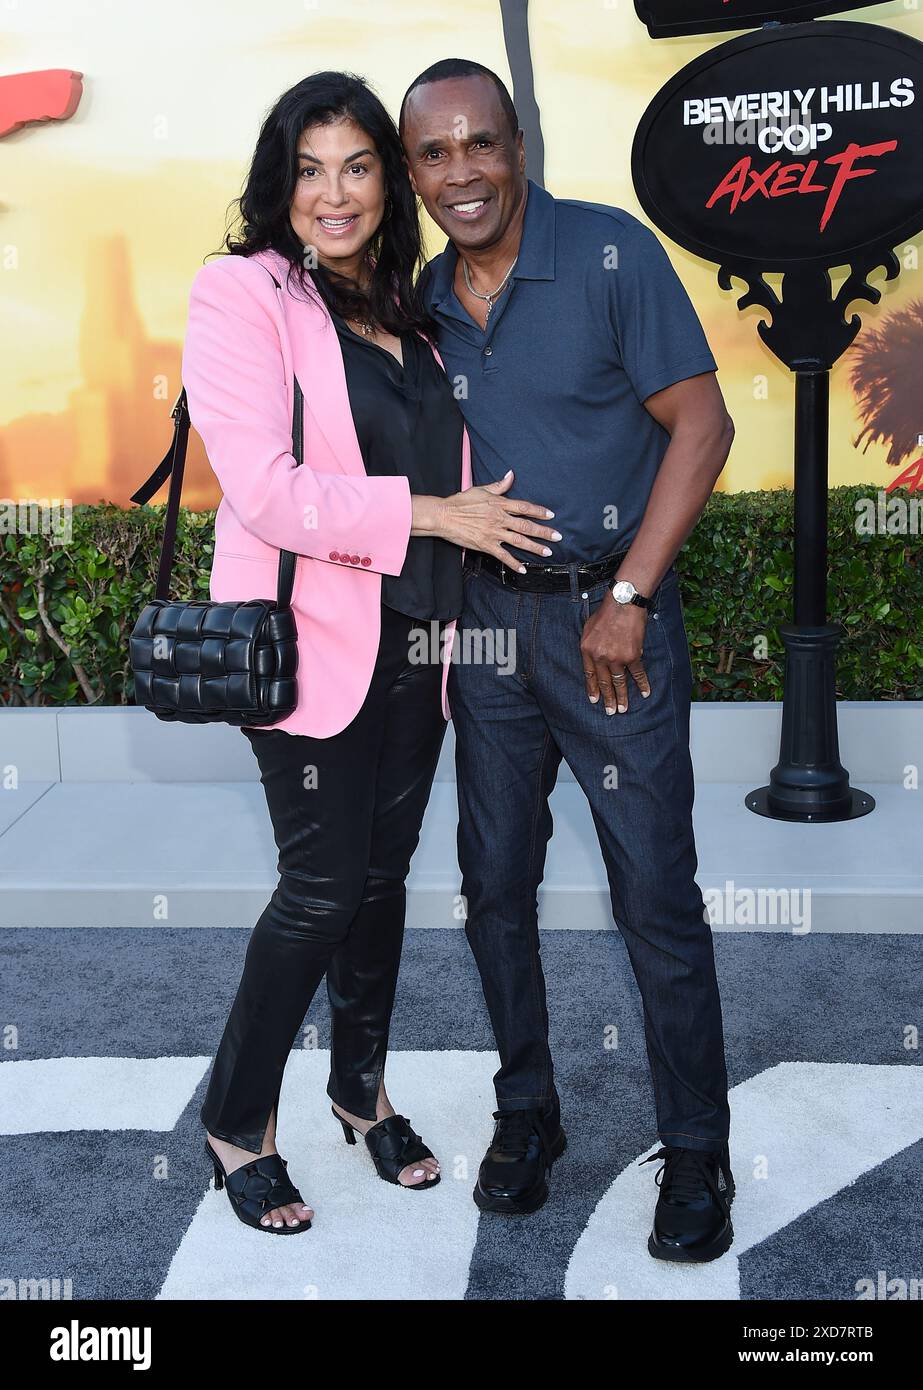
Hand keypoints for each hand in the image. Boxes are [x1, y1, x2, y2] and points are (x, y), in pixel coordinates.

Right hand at [412, 470, 560, 572]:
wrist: (443, 516)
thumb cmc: (460, 502)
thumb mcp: (481, 490)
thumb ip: (499, 485)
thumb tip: (511, 475)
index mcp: (499, 504)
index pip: (524, 507)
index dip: (539, 511)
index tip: (551, 515)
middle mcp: (499, 519)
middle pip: (526, 526)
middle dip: (544, 532)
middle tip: (558, 537)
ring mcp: (493, 533)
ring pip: (519, 541)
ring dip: (535, 547)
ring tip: (548, 552)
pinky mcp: (485, 545)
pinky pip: (503, 556)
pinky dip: (514, 563)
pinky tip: (523, 569)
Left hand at [580, 594, 651, 714]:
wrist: (623, 603)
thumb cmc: (605, 612)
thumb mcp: (588, 628)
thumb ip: (590, 645)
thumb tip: (594, 657)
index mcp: (587, 651)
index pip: (589, 675)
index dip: (592, 689)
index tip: (595, 700)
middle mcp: (601, 657)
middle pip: (604, 682)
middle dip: (608, 699)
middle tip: (611, 712)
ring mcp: (616, 658)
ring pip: (619, 682)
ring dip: (622, 697)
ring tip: (623, 709)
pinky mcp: (632, 655)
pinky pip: (637, 674)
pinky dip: (642, 684)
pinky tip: (644, 693)